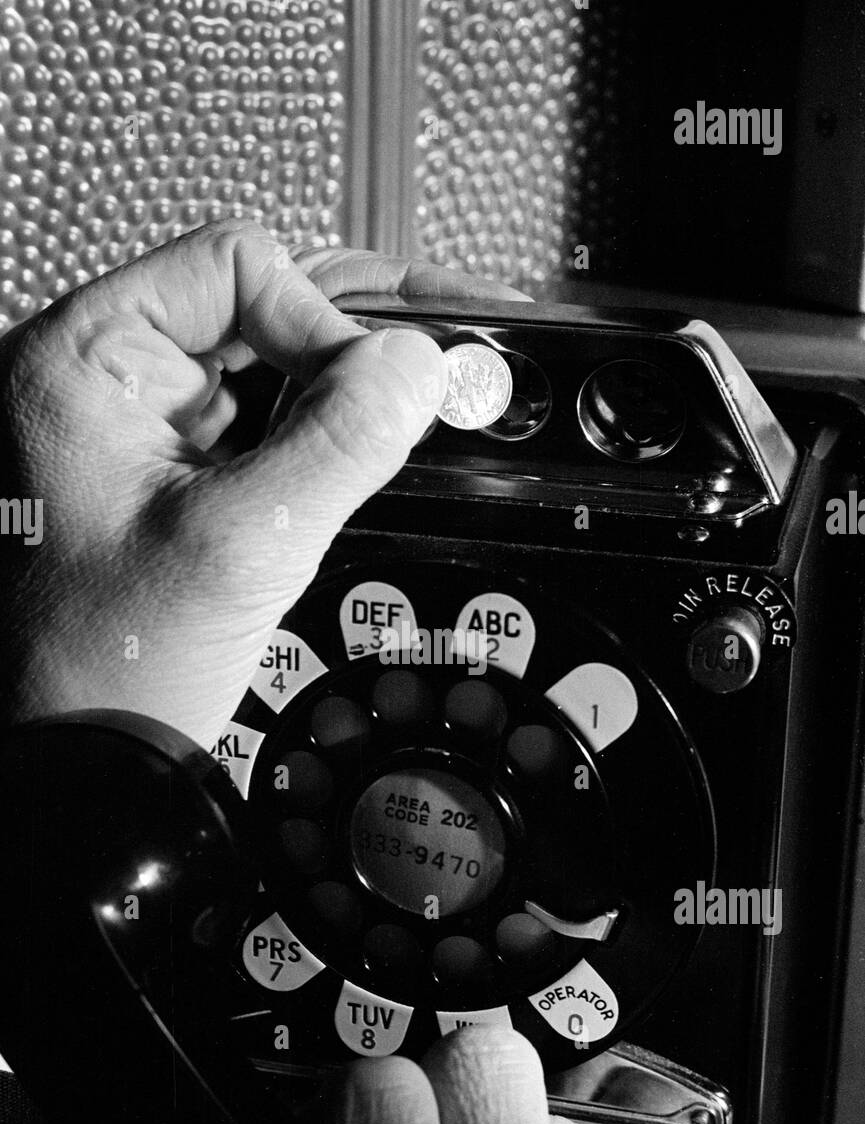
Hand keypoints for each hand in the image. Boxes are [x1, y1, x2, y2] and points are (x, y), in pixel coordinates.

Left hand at [0, 220, 525, 745]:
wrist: (79, 762)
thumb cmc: (98, 669)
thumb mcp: (238, 548)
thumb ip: (338, 443)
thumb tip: (416, 367)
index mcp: (83, 363)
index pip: (234, 268)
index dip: (322, 321)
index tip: (375, 391)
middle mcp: (101, 381)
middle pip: (253, 305)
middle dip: (348, 340)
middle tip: (434, 362)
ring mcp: (134, 429)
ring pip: (263, 365)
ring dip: (337, 388)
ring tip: (406, 409)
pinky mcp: (165, 475)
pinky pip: (257, 424)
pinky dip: (314, 435)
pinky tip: (358, 455)